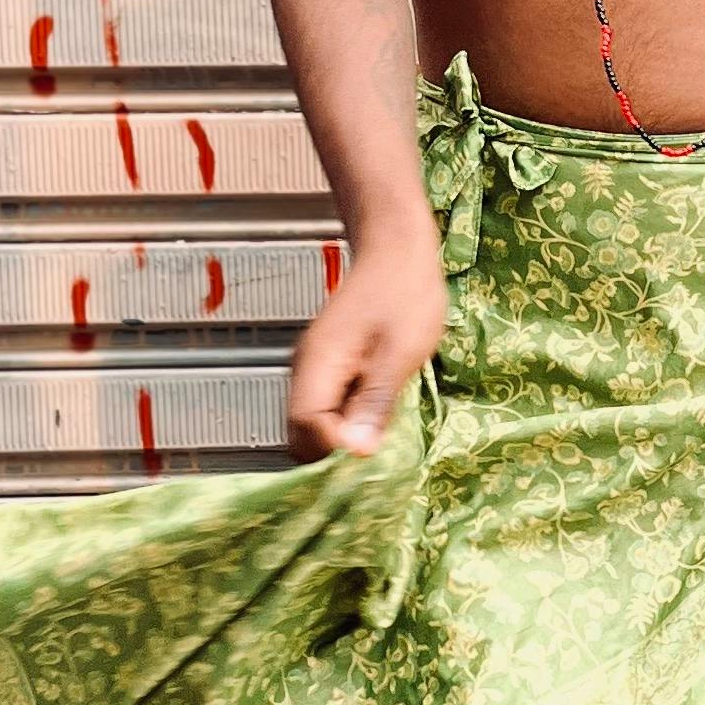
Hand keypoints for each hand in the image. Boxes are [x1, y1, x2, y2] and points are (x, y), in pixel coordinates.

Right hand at [286, 227, 447, 457]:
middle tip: (379, 453)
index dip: (335, 454)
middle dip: (334, 455)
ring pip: (312, 428)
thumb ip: (375, 400)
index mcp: (318, 366)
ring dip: (342, 442)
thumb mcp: (400, 350)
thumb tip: (356, 451)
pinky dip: (346, 424)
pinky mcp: (326, 371)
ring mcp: (312, 371)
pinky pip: (325, 412)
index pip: (305, 433)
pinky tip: (376, 417)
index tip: (370, 456)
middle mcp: (305, 372)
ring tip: (381, 435)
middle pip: (300, 438)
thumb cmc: (404, 291)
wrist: (395, 248)